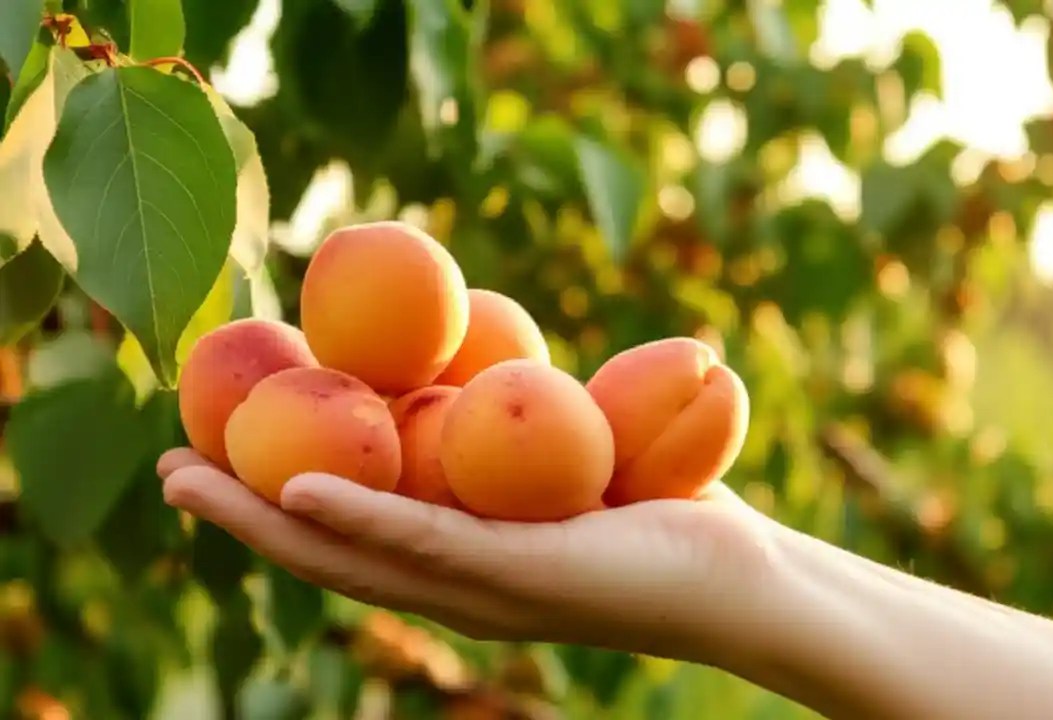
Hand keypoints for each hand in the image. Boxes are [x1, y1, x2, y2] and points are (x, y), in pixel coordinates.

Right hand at [156, 448, 784, 665]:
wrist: (742, 578)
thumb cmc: (664, 519)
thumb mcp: (572, 469)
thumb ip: (522, 437)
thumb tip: (497, 374)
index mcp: (462, 561)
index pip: (350, 534)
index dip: (274, 498)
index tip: (216, 453)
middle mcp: (457, 588)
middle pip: (326, 553)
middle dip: (242, 515)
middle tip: (166, 469)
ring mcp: (483, 590)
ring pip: (353, 557)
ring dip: (267, 519)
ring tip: (190, 480)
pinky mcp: (522, 577)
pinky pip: (427, 543)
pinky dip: (360, 518)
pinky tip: (302, 489)